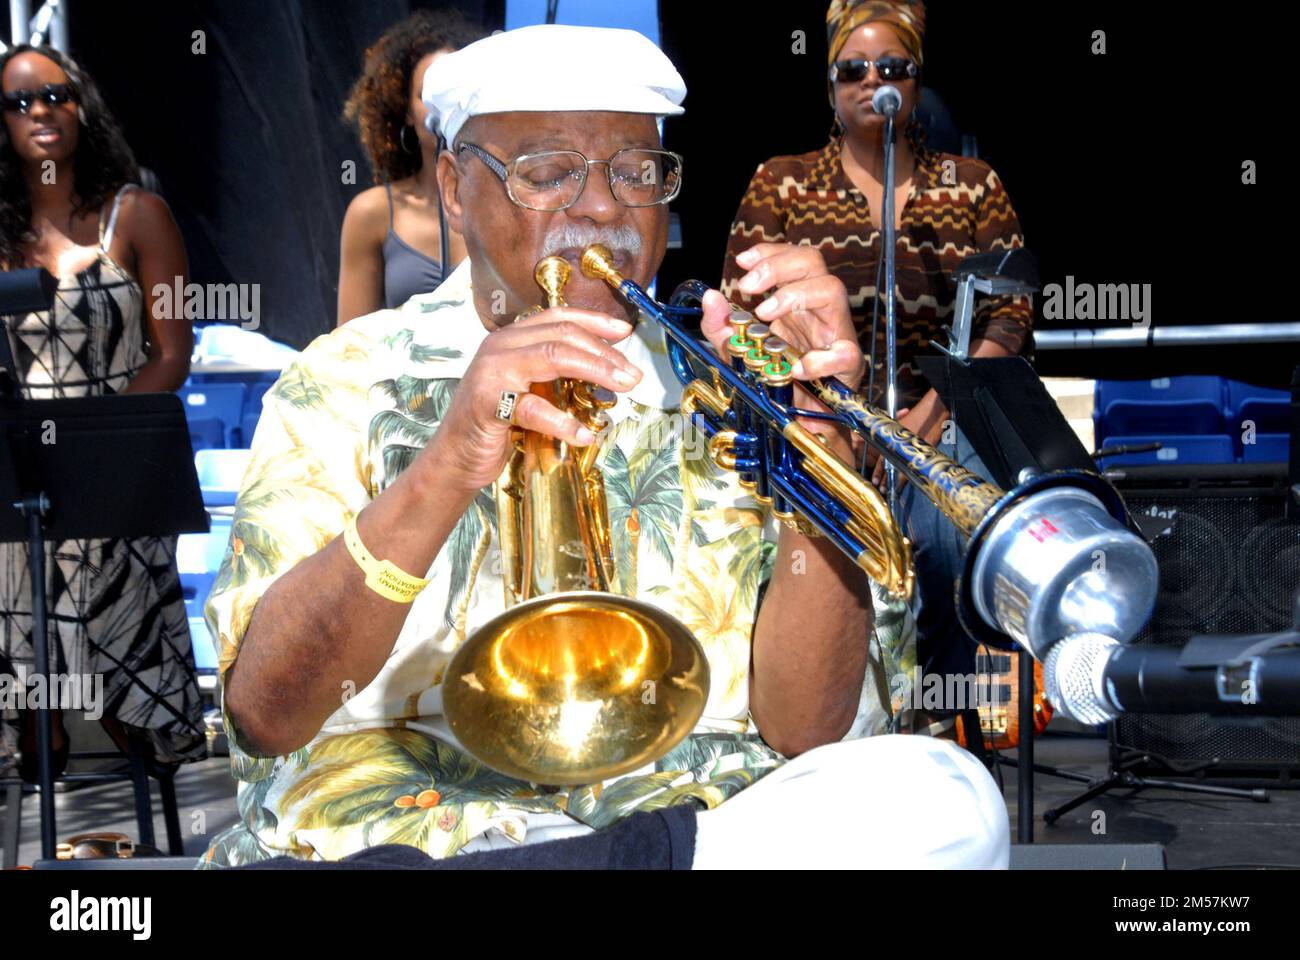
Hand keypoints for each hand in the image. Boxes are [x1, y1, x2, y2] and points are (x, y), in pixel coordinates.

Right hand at [431, 307, 642, 492]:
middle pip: (563, 334)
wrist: (454, 459)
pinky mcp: (488, 404)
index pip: (558, 317)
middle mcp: (500, 347)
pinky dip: (564, 422)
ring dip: (596, 370)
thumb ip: (552, 374)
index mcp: (511, 339)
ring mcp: (492, 372)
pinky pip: (535, 408)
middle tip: (633, 374)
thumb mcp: (527, 390)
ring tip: (623, 388)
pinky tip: (585, 434)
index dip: (595, 321)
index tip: (627, 332)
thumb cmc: (495, 426)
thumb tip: (605, 369)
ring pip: (554, 357)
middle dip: (605, 352)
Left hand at [700, 243, 863, 453]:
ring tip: (765, 314)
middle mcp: (816, 310)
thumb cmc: (774, 381)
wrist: (797, 423)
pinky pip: (845, 352)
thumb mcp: (738, 352)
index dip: (770, 252)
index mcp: (794, 302)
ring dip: (795, 295)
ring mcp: (834, 333)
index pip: (792, 258)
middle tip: (748, 286)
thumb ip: (721, 327)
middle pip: (812, 262)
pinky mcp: (847, 365)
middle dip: (777, 265)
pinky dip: (821, 358)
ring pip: (833, 290)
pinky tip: (797, 367)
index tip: (741, 262)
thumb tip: (709, 297)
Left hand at [870, 402, 945, 490]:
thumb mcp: (900, 425)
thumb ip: (893, 437)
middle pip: (890, 466)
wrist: (933, 412)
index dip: (878, 471)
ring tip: (894, 490)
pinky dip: (911, 476)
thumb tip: (889, 450)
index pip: (881, 459)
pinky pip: (915, 467)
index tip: (875, 481)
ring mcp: (911, 451)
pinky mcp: (924, 453)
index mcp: (892, 440)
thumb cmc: (917, 416)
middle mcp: (899, 446)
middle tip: (882, 489)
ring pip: (902, 469)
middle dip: (886, 479)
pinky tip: (909, 483)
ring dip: (898, 481)